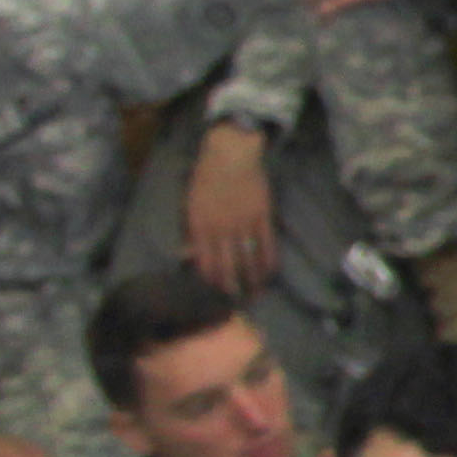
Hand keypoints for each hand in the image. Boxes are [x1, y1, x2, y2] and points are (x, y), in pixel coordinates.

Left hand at [182, 125, 278, 292]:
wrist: (230, 153)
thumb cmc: (204, 176)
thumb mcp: (188, 204)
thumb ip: (190, 231)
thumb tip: (187, 255)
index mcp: (200, 227)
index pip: (204, 264)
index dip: (209, 283)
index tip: (212, 296)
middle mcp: (221, 230)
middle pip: (227, 267)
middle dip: (230, 288)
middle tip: (234, 302)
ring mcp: (243, 224)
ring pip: (248, 260)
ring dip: (251, 280)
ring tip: (253, 294)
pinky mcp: (262, 217)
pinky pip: (266, 244)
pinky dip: (268, 261)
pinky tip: (269, 273)